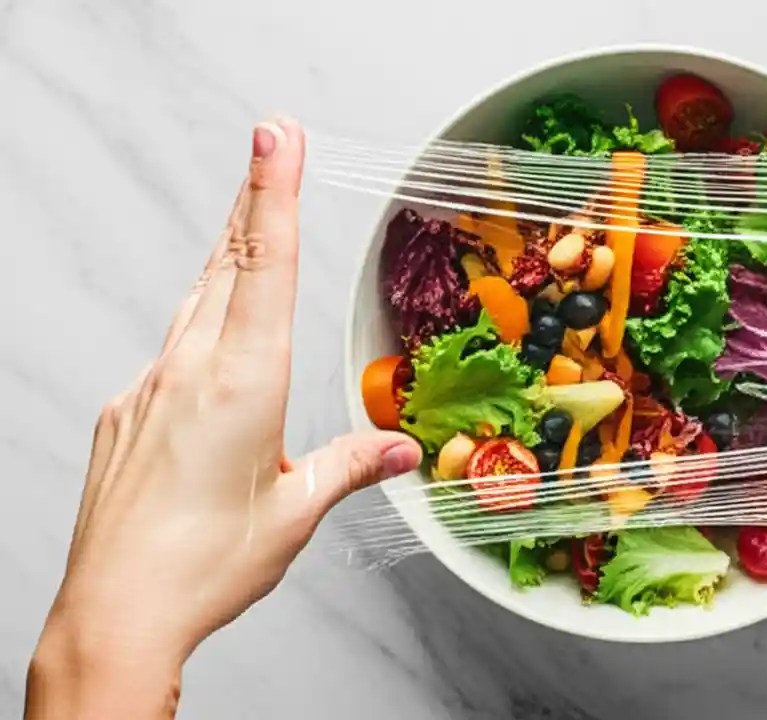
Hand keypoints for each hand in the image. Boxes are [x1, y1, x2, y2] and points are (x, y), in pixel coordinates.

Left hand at [26, 118, 422, 719]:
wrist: (113, 613)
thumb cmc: (204, 567)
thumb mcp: (295, 512)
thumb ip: (350, 465)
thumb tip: (402, 448)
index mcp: (242, 383)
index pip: (265, 266)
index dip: (274, 193)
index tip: (276, 137)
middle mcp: (188, 370)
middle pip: (227, 264)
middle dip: (253, 201)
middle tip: (269, 142)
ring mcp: (147, 387)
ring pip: (194, 301)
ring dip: (227, 256)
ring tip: (248, 223)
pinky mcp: (124, 413)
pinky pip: (169, 350)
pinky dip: (198, 327)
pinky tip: (212, 347)